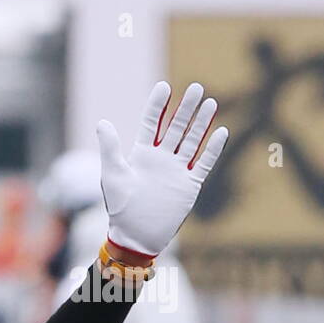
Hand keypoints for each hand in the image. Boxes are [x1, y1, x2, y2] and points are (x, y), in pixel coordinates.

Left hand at [96, 81, 228, 257]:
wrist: (136, 236)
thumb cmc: (120, 207)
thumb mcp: (112, 175)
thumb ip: (110, 148)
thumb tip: (102, 122)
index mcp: (141, 154)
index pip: (151, 123)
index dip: (158, 105)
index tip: (164, 86)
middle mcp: (161, 159)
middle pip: (175, 128)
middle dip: (185, 108)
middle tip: (196, 87)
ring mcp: (177, 170)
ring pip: (192, 141)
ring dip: (201, 123)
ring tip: (211, 102)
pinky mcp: (190, 184)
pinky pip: (205, 163)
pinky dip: (213, 149)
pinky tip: (221, 132)